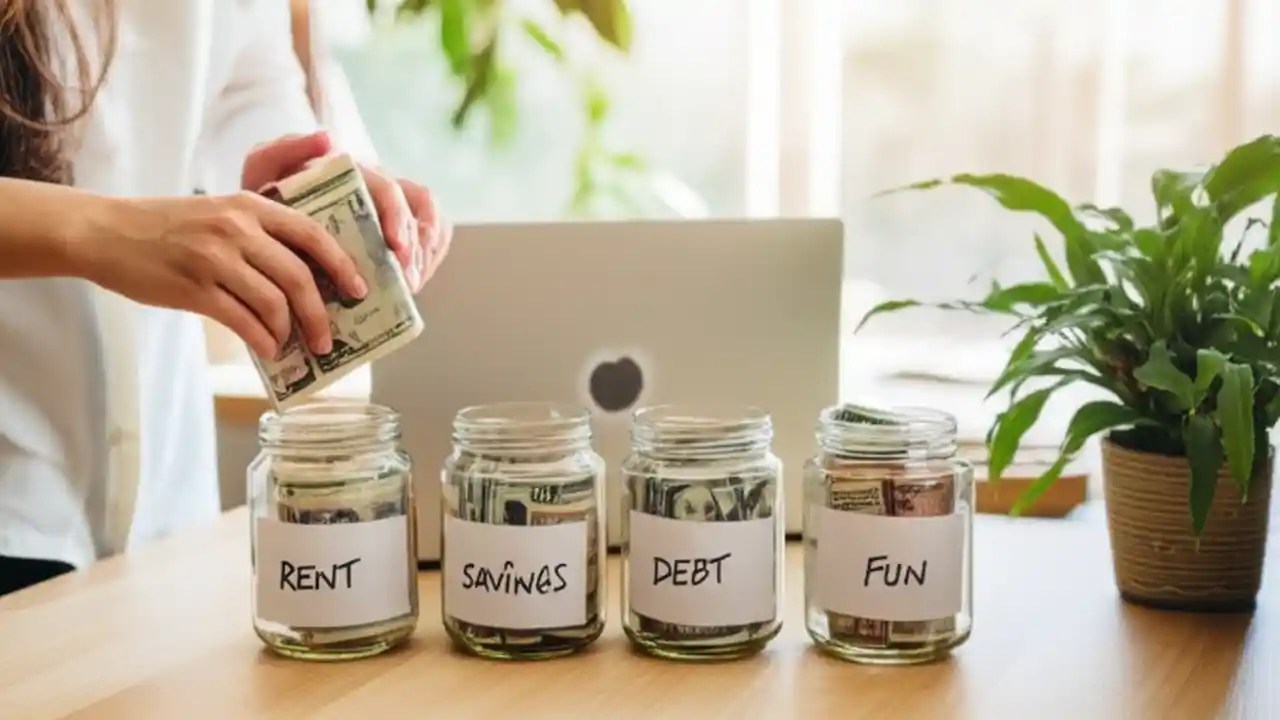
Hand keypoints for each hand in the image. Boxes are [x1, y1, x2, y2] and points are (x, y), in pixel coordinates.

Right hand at [79, 192, 365, 359]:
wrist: (105, 232)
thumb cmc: (167, 226)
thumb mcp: (219, 214)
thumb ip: (260, 235)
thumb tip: (306, 279)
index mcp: (249, 206)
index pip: (312, 234)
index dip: (342, 264)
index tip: (359, 289)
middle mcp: (236, 229)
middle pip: (299, 276)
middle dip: (321, 313)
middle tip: (328, 337)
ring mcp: (214, 259)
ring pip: (274, 303)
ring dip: (291, 332)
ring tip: (294, 346)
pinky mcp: (193, 289)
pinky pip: (243, 321)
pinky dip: (262, 340)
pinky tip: (268, 349)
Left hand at [242, 131, 452, 292]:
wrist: (264, 222)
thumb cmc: (264, 195)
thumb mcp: (261, 170)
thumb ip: (282, 150)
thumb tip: (328, 138)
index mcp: (352, 169)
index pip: (388, 188)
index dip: (397, 218)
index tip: (395, 249)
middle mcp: (378, 183)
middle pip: (416, 209)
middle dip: (415, 246)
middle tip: (405, 280)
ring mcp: (392, 206)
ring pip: (430, 223)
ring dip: (425, 255)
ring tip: (410, 285)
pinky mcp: (401, 228)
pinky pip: (432, 238)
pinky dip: (431, 257)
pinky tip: (416, 280)